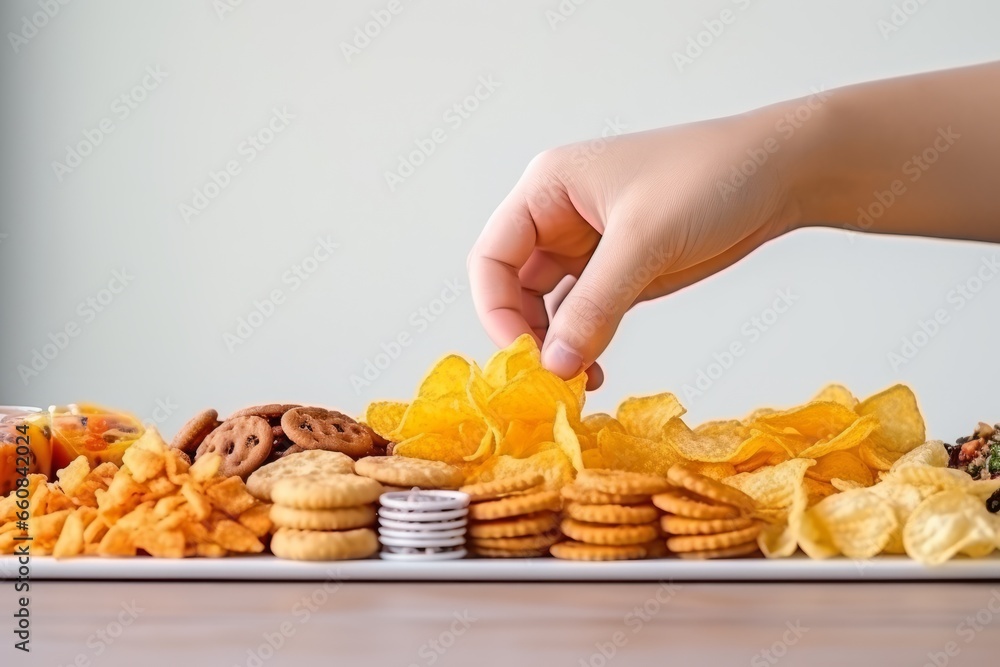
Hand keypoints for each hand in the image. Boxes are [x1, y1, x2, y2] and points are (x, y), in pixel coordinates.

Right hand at [468, 111, 803, 388]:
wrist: (782, 172)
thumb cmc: (711, 178)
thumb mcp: (646, 239)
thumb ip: (595, 305)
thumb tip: (553, 367)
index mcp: (548, 188)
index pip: (493, 256)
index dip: (495, 309)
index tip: (523, 357)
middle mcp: (558, 216)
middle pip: (514, 287)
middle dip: (528, 335)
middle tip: (552, 381)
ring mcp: (589, 246)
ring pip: (549, 307)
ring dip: (557, 346)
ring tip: (578, 383)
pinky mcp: (620, 271)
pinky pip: (585, 315)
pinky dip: (584, 345)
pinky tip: (596, 371)